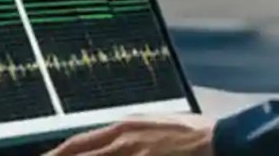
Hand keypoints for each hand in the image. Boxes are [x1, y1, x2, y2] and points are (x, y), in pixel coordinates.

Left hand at [43, 114, 216, 155]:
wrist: (221, 139)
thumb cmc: (195, 134)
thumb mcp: (157, 125)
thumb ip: (132, 135)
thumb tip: (115, 142)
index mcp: (124, 126)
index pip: (78, 142)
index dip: (57, 153)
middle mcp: (122, 139)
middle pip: (77, 154)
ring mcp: (132, 154)